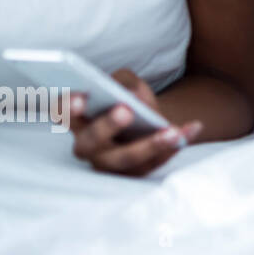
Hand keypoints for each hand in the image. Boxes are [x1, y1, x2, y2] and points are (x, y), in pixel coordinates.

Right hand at [69, 69, 202, 176]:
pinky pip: (155, 163)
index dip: (65, 108)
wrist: (151, 121)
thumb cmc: (131, 99)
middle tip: (126, 110)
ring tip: (172, 131)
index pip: (61, 114)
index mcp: (79, 120)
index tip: (82, 97)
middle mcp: (88, 147)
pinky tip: (192, 128)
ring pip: (125, 160)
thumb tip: (131, 95)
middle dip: (106, 126)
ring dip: (150, 145)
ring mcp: (110, 164)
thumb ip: (124, 82)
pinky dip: (176, 145)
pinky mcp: (135, 173)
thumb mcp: (126, 83)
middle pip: (89, 143)